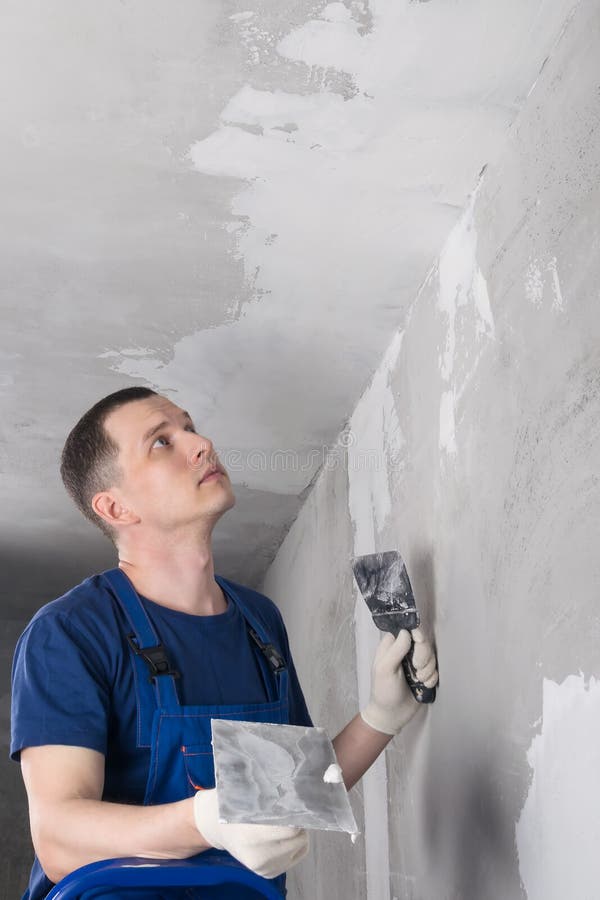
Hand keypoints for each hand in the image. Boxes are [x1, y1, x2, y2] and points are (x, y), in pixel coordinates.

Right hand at [193, 787, 308, 878]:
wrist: (216, 826)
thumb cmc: (234, 805)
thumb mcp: (249, 797)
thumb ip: (272, 801)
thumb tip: (298, 797)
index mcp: (254, 836)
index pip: (291, 829)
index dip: (297, 814)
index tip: (296, 804)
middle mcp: (260, 856)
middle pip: (298, 839)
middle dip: (299, 823)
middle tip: (290, 811)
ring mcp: (264, 868)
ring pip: (300, 848)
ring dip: (297, 835)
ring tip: (283, 823)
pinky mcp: (268, 873)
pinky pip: (295, 857)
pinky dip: (293, 845)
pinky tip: (281, 836)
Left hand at [360, 627, 437, 735]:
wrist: (392, 715)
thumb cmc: (383, 692)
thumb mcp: (385, 670)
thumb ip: (395, 650)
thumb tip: (406, 632)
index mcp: (391, 646)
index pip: (406, 630)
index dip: (416, 634)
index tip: (419, 641)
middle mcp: (404, 652)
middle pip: (423, 642)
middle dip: (423, 656)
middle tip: (416, 668)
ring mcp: (415, 663)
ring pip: (431, 656)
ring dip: (428, 669)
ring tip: (418, 680)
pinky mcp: (424, 674)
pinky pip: (435, 670)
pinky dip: (432, 678)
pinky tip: (423, 685)